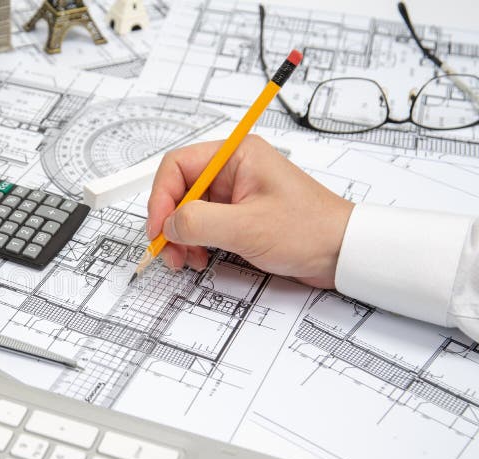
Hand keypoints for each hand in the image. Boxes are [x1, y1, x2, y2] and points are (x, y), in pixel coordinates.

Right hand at [146, 135, 353, 287]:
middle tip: (169, 252)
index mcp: (236, 155)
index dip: (160, 198)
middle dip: (170, 223)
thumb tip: (167, 226)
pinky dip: (195, 243)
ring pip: (188, 211)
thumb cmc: (309, 230)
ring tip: (187, 260)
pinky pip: (203, 225)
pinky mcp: (238, 215)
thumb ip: (199, 223)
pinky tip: (201, 258)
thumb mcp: (247, 227)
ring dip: (181, 237)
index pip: (177, 166)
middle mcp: (232, 169)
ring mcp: (235, 193)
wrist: (342, 253)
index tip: (158, 229)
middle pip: (179, 190)